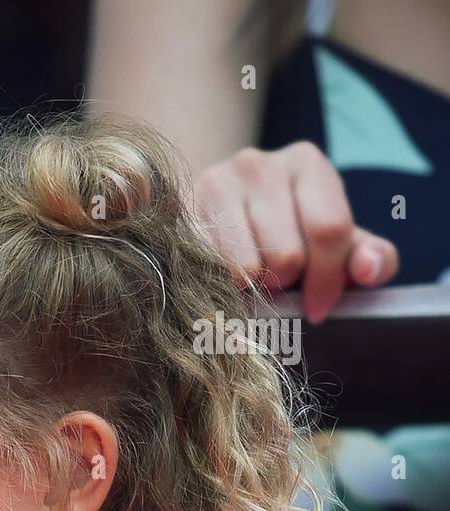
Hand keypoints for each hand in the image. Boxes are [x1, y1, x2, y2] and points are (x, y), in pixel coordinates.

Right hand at [193, 141, 398, 321]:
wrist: (217, 208)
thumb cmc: (287, 230)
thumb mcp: (336, 240)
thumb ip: (370, 257)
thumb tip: (368, 269)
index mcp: (306, 162)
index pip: (329, 230)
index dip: (327, 281)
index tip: (319, 310)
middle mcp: (257, 164)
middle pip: (286, 256)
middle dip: (286, 284)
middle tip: (277, 283)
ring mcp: (212, 186)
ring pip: (244, 270)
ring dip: (252, 289)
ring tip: (252, 279)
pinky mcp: (178, 214)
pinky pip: (206, 272)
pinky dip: (219, 286)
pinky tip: (222, 277)